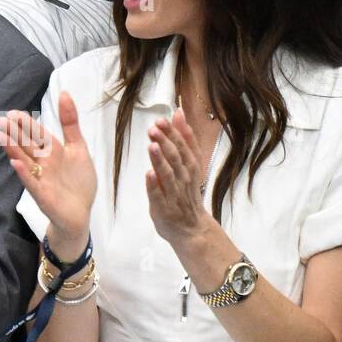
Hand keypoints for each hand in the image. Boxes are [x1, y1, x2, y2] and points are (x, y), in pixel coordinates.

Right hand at [0, 92, 95, 259]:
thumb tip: (65, 93)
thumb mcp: (79, 147)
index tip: (12, 112)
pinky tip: (15, 163)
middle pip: (27, 146)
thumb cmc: (78, 182)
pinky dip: (24, 173)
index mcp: (51, 151)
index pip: (36, 134)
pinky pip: (31, 183)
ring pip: (24, 161)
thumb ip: (70, 123)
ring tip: (1, 136)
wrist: (80, 214)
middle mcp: (42, 163)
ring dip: (13, 149)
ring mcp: (41, 179)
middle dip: (15, 133)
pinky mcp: (43, 195)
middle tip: (1, 120)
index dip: (25, 124)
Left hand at [145, 109, 215, 248]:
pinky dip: (154, 185)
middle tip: (154, 129)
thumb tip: (178, 113)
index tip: (164, 120)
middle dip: (166, 142)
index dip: (174, 133)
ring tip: (152, 145)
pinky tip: (149, 174)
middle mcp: (184, 179)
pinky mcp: (163, 208)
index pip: (184, 147)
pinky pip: (159, 196)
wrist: (192, 228)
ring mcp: (174, 194)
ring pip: (168, 175)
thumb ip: (184, 139)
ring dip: (159, 160)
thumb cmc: (187, 193)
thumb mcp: (190, 164)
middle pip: (176, 158)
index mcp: (191, 167)